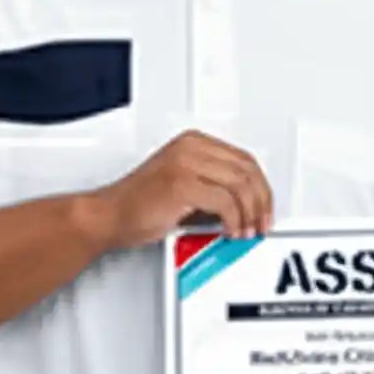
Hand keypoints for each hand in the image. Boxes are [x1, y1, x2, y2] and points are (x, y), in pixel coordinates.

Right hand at [89, 130, 272, 246]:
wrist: (108, 216)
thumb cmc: (139, 205)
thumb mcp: (184, 185)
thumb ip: (213, 185)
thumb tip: (247, 203)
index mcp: (193, 142)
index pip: (244, 159)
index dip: (261, 187)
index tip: (265, 208)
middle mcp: (191, 148)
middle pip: (247, 169)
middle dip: (261, 200)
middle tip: (262, 223)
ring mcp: (186, 164)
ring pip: (240, 185)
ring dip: (251, 213)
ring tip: (247, 231)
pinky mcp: (182, 184)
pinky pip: (226, 202)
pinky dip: (235, 220)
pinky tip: (232, 231)